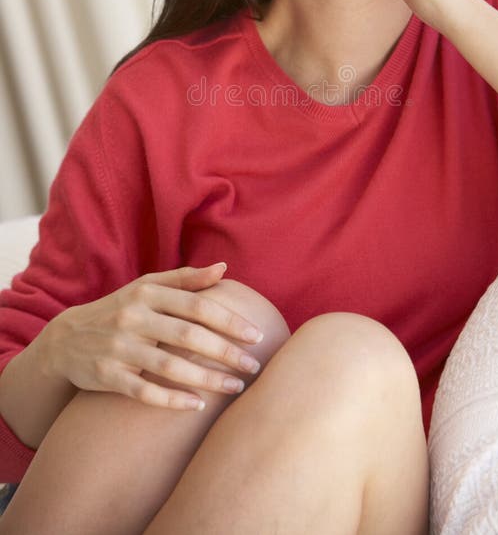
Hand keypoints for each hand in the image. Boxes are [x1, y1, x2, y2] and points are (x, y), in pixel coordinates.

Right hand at [43, 264, 264, 409]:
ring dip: (206, 379)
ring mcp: (119, 348)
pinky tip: (197, 406)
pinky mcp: (107, 376)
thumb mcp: (147, 287)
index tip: (256, 335)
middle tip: (253, 365)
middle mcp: (133, 317)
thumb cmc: (120, 309)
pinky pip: (144, 392)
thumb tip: (224, 267)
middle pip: (188, 336)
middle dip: (225, 352)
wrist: (66, 339)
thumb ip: (185, 279)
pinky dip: (171, 400)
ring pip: (169, 366)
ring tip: (235, 387)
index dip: (229, 321)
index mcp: (147, 293)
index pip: (196, 305)